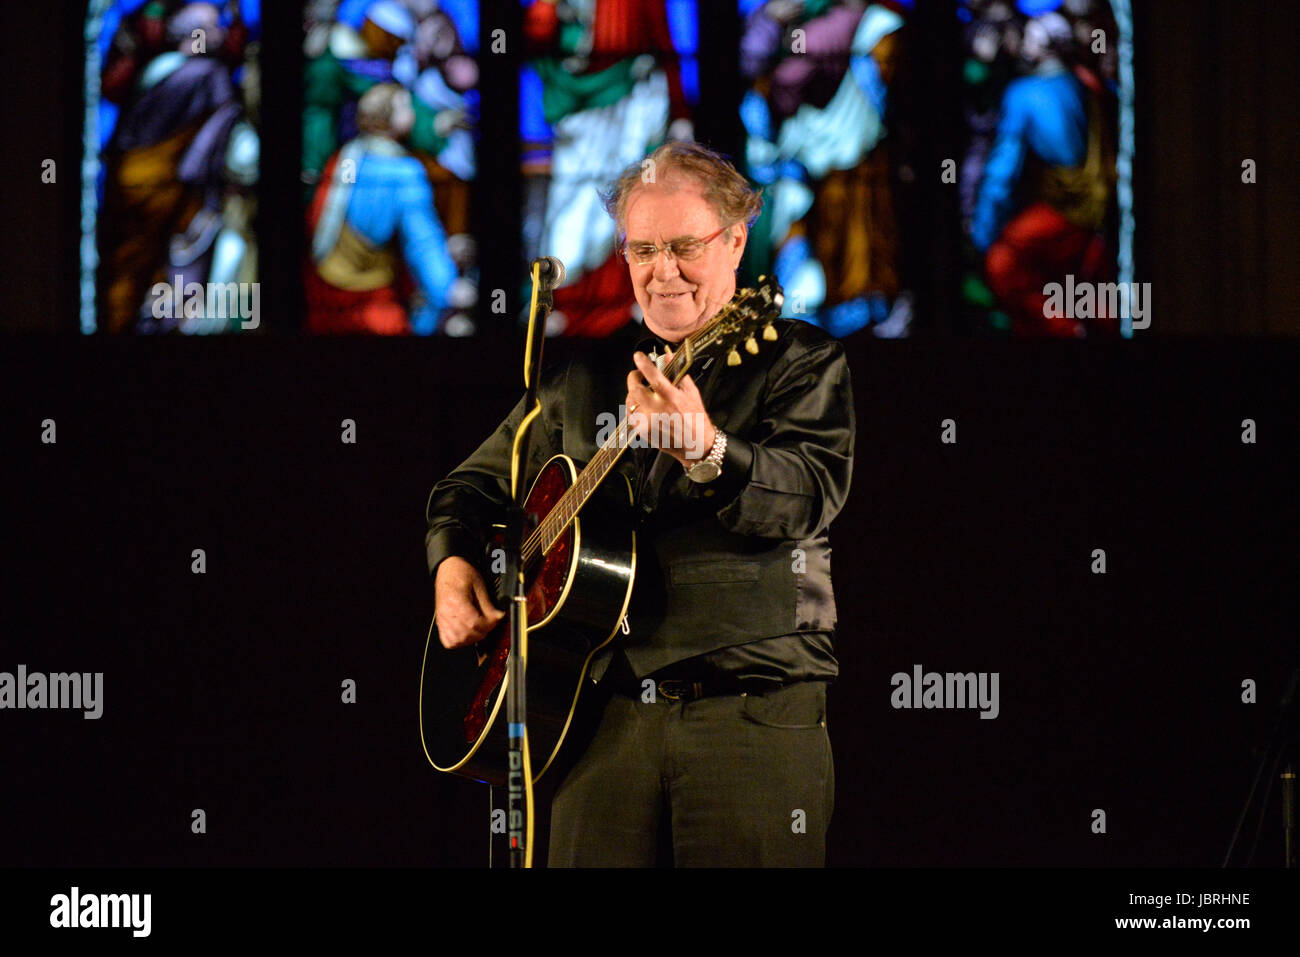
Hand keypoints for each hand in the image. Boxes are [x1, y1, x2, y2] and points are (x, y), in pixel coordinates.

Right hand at [434, 556, 504, 648]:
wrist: (449, 568)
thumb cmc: (462, 573)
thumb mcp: (479, 586)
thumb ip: (488, 605)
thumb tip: (498, 617)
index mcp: (456, 601)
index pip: (474, 623)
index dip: (488, 624)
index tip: (496, 619)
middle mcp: (446, 613)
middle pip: (466, 634)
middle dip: (482, 632)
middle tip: (489, 623)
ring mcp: (441, 619)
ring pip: (457, 641)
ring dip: (471, 638)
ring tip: (479, 628)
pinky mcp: (440, 622)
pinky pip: (448, 641)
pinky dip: (459, 641)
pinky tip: (467, 634)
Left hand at [626, 350, 716, 467]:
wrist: (696, 445)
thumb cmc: (696, 417)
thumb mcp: (691, 392)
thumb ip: (677, 373)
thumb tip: (667, 357)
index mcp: (671, 398)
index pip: (653, 376)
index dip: (643, 364)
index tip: (638, 356)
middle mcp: (657, 410)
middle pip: (634, 389)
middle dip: (633, 378)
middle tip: (638, 375)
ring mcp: (648, 422)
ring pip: (630, 402)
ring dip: (633, 394)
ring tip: (642, 392)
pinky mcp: (643, 432)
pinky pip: (631, 415)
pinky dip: (635, 408)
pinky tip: (643, 407)